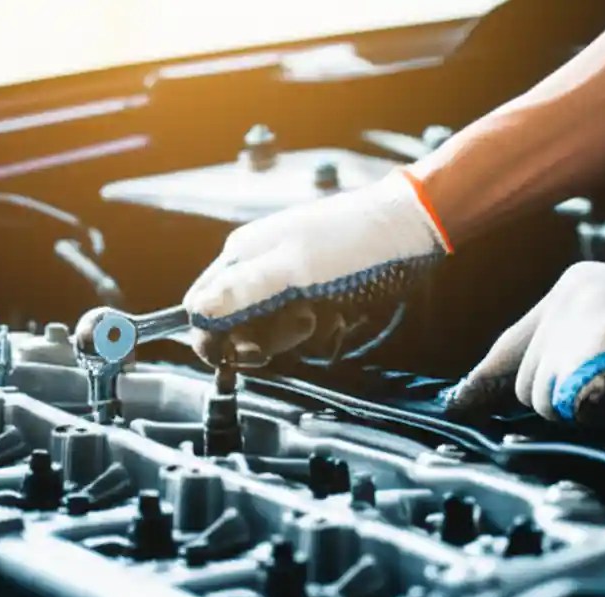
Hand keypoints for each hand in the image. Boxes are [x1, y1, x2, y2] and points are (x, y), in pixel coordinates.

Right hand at [182, 168, 450, 364]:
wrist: (406, 228)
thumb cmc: (353, 243)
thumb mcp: (297, 268)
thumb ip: (246, 290)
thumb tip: (198, 313)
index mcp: (242, 255)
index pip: (202, 307)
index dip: (212, 338)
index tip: (237, 360)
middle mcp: (256, 267)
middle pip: (232, 324)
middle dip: (260, 338)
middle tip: (298, 327)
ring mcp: (283, 279)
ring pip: (265, 328)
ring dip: (290, 334)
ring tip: (319, 315)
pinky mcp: (309, 291)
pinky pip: (294, 324)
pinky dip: (312, 328)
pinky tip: (333, 314)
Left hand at [444, 261, 604, 425]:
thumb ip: (572, 346)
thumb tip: (522, 393)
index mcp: (571, 291)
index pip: (510, 345)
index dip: (485, 382)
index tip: (459, 405)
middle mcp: (568, 301)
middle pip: (524, 383)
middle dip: (560, 402)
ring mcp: (581, 324)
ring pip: (544, 399)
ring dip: (580, 410)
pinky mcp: (599, 351)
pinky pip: (573, 406)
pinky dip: (601, 414)